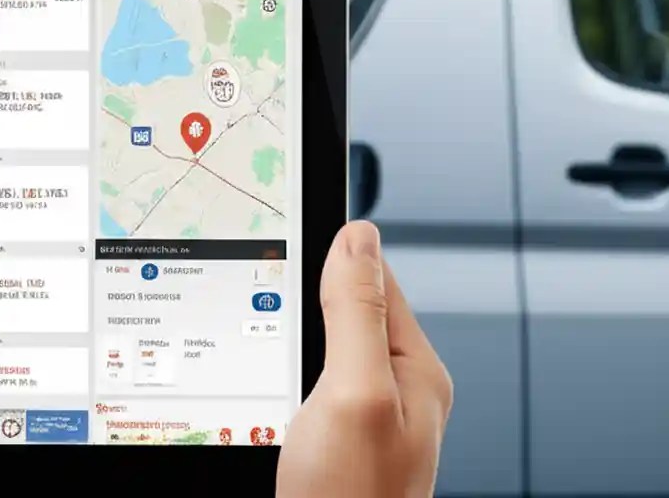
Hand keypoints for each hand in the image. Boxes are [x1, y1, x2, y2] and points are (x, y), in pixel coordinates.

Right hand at [277, 221, 452, 497]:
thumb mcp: (355, 392)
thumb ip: (357, 312)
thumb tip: (357, 236)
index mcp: (413, 368)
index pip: (376, 277)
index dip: (332, 248)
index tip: (286, 228)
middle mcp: (393, 389)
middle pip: (346, 308)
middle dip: (301, 291)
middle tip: (256, 283)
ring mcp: (362, 417)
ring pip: (319, 346)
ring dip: (285, 334)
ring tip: (256, 325)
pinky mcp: (332, 441)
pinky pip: (305, 384)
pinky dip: (278, 372)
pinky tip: (258, 378)